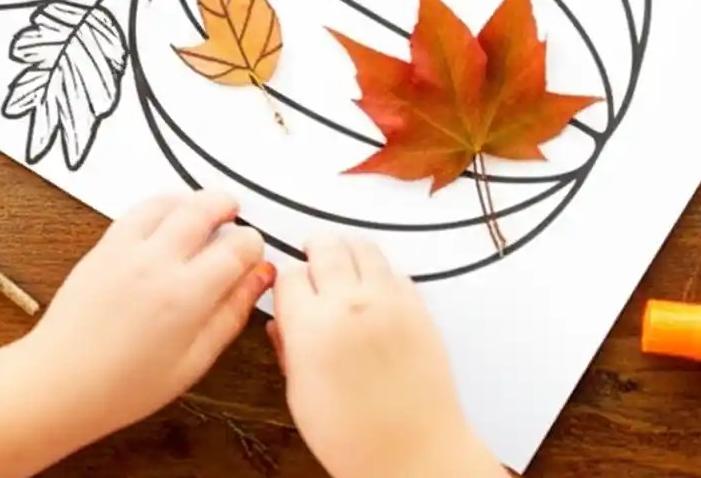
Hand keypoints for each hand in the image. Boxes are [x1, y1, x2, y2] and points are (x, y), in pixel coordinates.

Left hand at [23, 189, 272, 441]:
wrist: (58, 384)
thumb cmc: (125, 386)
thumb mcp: (195, 360)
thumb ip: (232, 312)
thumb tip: (260, 277)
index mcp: (186, 295)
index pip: (239, 246)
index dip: (254, 247)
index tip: (252, 259)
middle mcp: (157, 263)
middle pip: (205, 208)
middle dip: (228, 207)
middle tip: (235, 216)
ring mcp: (126, 250)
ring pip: (170, 200)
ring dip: (194, 200)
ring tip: (205, 215)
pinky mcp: (103, 247)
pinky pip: (138, 210)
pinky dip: (162, 206)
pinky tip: (169, 222)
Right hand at [269, 235, 503, 477]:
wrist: (412, 453)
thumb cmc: (354, 437)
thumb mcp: (299, 395)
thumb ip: (288, 348)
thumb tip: (281, 323)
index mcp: (312, 326)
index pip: (290, 274)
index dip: (287, 281)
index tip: (289, 289)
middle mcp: (351, 304)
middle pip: (326, 246)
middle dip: (314, 250)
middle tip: (312, 255)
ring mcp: (390, 302)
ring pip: (364, 247)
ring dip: (348, 250)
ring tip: (342, 262)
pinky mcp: (419, 308)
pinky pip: (396, 271)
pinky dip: (381, 272)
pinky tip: (374, 288)